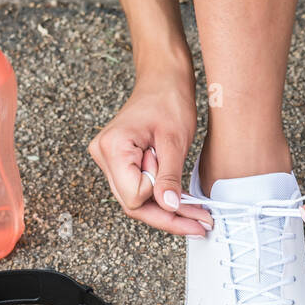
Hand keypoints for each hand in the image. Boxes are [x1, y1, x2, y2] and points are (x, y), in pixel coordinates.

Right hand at [88, 72, 211, 235]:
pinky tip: (185, 204)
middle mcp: (104, 156)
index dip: (161, 198)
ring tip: (198, 216)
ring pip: (137, 200)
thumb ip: (169, 177)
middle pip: (134, 203)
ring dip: (168, 210)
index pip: (135, 196)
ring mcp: (109, 160)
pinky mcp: (120, 162)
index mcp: (113, 148)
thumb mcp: (175, 141)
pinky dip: (162, 197)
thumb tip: (170, 207)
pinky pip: (139, 188)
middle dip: (169, 217)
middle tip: (201, 225)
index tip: (187, 196)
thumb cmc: (169, 100)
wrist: (164, 79)